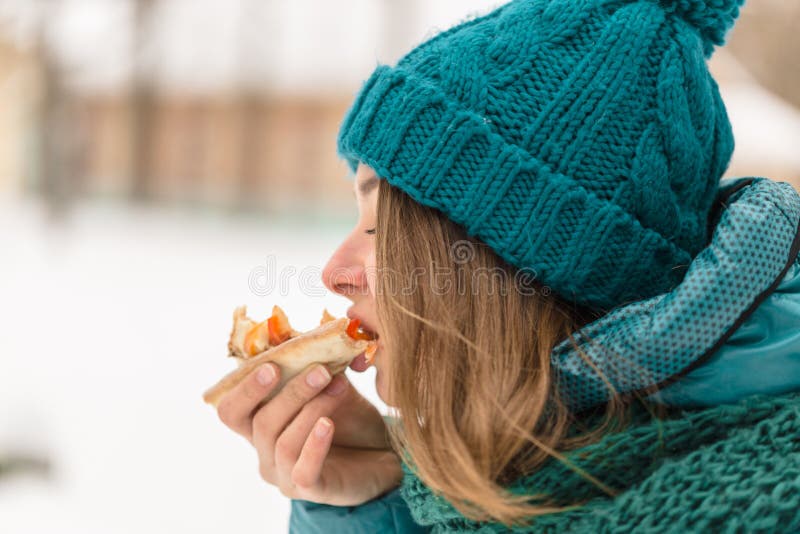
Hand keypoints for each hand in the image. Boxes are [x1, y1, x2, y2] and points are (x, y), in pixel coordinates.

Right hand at [216, 362, 401, 505]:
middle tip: (318, 369)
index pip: (230, 412)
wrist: (385, 456)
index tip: (272, 364)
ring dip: (309, 408)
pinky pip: (303, 468)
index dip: (244, 389)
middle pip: (258, 423)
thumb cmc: (351, 422)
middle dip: (288, 392)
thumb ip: (317, 367)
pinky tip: (328, 423)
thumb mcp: (332, 388)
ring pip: (282, 441)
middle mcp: (265, 454)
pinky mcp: (310, 490)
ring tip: (336, 386)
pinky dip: (314, 443)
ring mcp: (284, 475)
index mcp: (260, 426)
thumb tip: (313, 334)